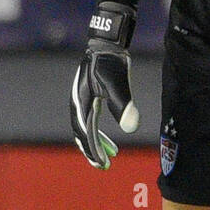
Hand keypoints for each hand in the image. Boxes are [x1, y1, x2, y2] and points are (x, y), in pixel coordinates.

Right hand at [71, 2, 139, 168]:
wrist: (107, 43)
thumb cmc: (112, 62)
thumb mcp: (119, 83)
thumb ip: (124, 105)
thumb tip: (131, 128)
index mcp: (82, 102)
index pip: (86, 132)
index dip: (93, 150)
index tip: (102, 164)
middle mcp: (78, 103)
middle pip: (81, 133)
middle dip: (92, 151)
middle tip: (103, 165)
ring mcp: (82, 100)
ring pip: (86, 128)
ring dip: (96, 143)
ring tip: (110, 156)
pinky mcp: (89, 97)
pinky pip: (91, 121)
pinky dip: (98, 133)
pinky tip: (110, 140)